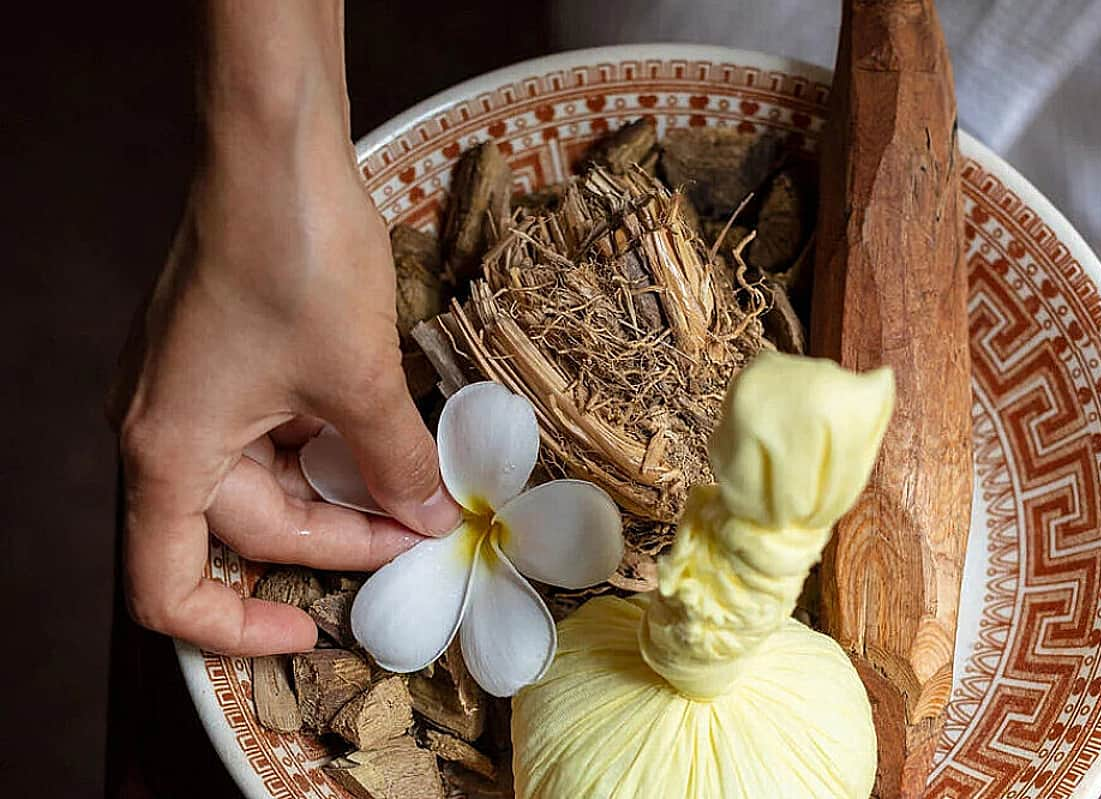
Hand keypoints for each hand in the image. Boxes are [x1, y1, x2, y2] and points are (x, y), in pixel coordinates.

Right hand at [108, 0, 459, 656]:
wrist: (274, 146)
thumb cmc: (297, 256)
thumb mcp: (359, 379)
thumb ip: (392, 462)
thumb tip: (427, 517)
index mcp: (167, 451)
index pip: (170, 588)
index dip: (235, 628)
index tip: (312, 631)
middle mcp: (163, 427)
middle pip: (244, 528)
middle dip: (337, 538)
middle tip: (420, 530)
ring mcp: (189, 389)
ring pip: (265, 479)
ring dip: (339, 489)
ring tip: (414, 486)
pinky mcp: (223, 356)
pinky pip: (272, 430)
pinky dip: (327, 444)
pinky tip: (385, 437)